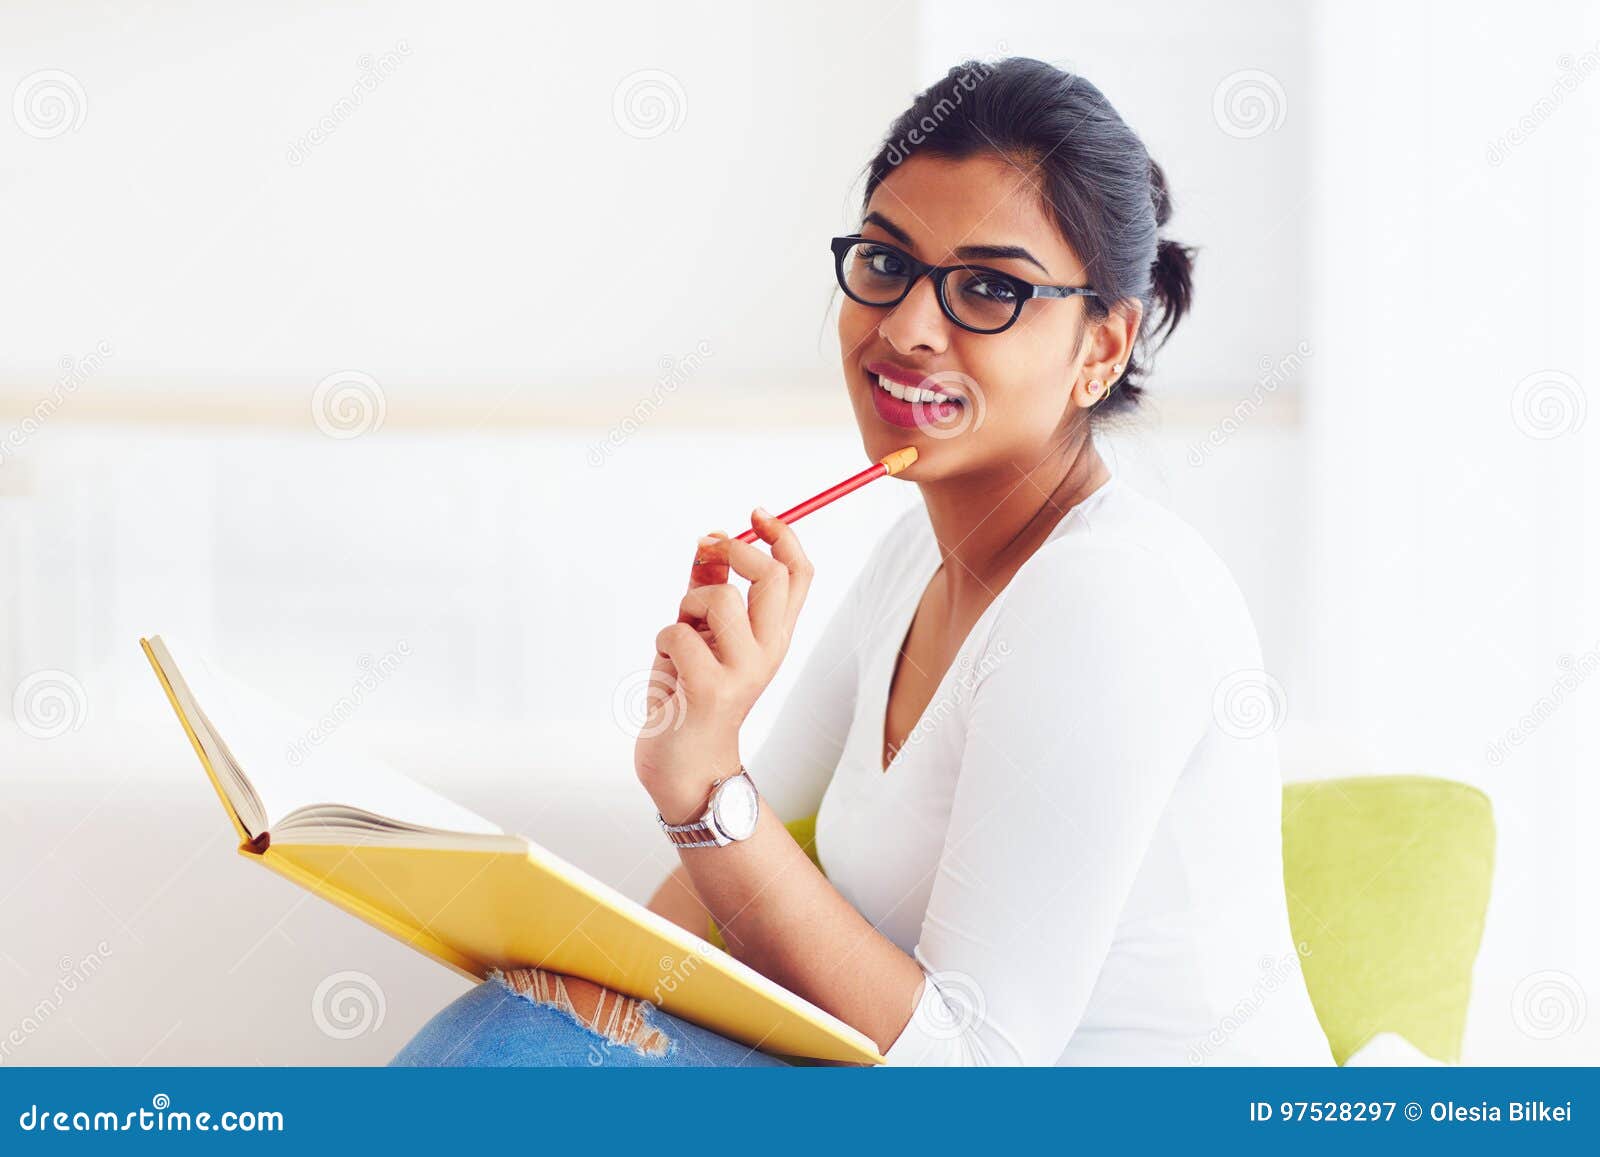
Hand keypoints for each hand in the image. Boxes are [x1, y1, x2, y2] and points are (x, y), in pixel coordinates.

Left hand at [634, 507, 814, 822]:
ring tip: (680, 638)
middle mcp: (770, 652)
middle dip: (735, 549)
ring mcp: (743, 672)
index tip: (756, 514)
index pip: (800, 574)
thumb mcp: (703, 636)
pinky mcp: (710, 689)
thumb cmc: (690, 696)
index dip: (783, 535)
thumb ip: (709, 589)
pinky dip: (662, 643)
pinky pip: (677, 633)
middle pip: (771, 575)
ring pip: (717, 598)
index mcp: (775, 637)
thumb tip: (710, 542)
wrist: (685, 768)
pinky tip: (668, 673)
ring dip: (686, 607)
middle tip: (708, 545)